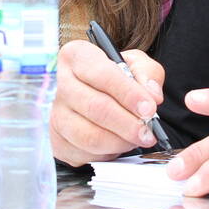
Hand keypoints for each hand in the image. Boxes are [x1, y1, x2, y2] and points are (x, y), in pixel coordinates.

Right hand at [51, 40, 164, 167]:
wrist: (96, 98)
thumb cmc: (114, 78)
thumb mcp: (134, 64)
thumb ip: (148, 73)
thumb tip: (152, 95)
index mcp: (77, 56)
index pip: (102, 74)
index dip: (128, 93)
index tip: (149, 108)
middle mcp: (61, 83)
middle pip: (96, 107)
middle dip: (128, 123)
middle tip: (148, 131)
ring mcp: (56, 113)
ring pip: (90, 135)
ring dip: (121, 141)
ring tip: (137, 138)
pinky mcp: (58, 140)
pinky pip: (86, 152)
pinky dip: (109, 152)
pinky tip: (119, 143)